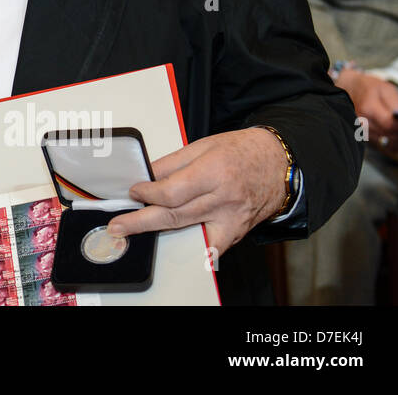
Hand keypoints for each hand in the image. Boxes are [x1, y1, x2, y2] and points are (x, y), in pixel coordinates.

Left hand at [106, 128, 289, 254]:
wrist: (278, 164)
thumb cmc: (241, 151)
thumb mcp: (202, 146)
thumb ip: (171, 164)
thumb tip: (145, 176)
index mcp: (214, 171)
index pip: (171, 191)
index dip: (147, 193)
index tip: (133, 191)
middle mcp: (224, 198)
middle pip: (175, 214)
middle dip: (141, 221)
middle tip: (119, 225)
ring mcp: (232, 218)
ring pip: (188, 230)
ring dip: (159, 233)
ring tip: (134, 233)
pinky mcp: (237, 230)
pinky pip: (213, 246)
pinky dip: (196, 249)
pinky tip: (179, 250)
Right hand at [336, 68, 397, 151]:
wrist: (347, 88)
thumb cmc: (367, 87)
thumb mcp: (384, 89)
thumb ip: (396, 106)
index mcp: (367, 109)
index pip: (390, 126)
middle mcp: (362, 124)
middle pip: (390, 137)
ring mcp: (362, 132)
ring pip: (388, 144)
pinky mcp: (365, 137)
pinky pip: (385, 147)